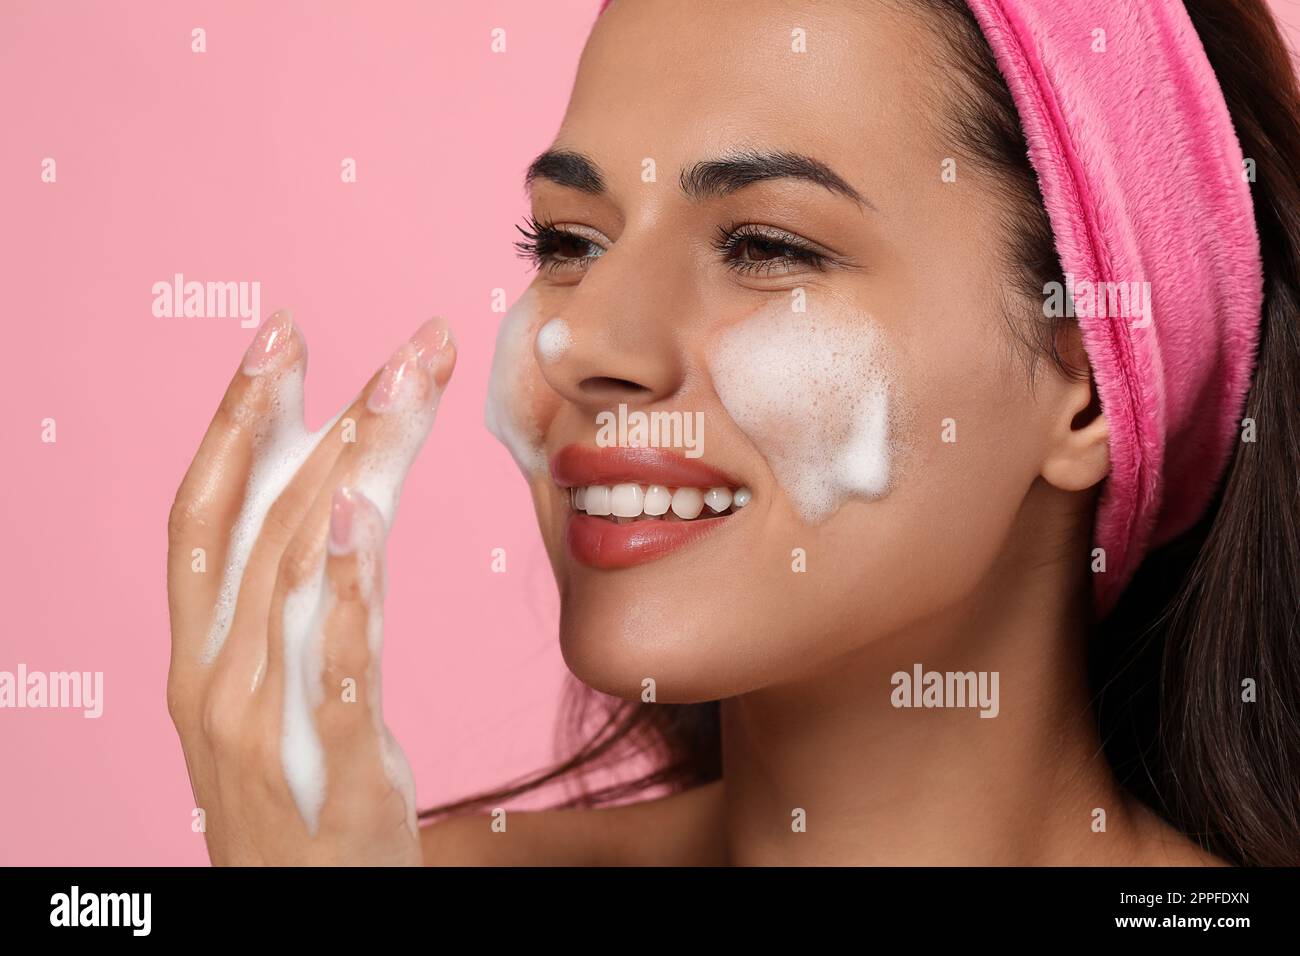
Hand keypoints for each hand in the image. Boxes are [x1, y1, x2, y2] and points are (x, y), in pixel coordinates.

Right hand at [166, 311, 455, 864]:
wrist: (312, 921)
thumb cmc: (305, 795)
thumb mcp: (289, 689)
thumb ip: (306, 601)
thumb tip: (335, 500)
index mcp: (201, 655)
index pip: (206, 512)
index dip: (237, 419)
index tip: (282, 334)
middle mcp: (214, 680)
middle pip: (264, 521)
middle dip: (325, 419)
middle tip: (399, 343)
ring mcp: (264, 729)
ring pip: (295, 571)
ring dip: (349, 470)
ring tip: (401, 388)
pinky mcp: (330, 776)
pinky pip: (334, 670)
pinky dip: (341, 588)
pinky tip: (359, 516)